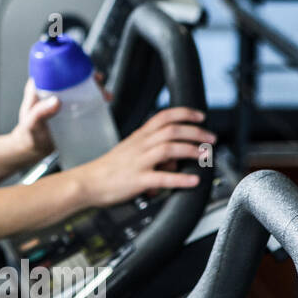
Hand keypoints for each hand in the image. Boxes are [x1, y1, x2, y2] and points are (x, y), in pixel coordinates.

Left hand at [11, 72, 111, 159]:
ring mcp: (63, 98)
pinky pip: (85, 99)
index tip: (84, 69)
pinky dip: (95, 99)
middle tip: (98, 83)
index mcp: (39, 86)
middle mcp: (52, 89)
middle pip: (73, 76)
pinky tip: (104, 102)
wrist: (34, 148)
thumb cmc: (29, 135)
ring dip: (95, 88)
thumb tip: (56, 101)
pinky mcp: (71, 108)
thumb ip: (40, 113)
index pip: (55, 69)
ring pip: (81, 87)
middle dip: (88, 76)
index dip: (71, 66)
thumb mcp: (32, 123)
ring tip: (105, 95)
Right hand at [74, 106, 215, 208]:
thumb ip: (154, 154)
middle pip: (172, 130)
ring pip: (169, 149)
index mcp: (138, 137)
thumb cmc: (108, 170)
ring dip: (191, 150)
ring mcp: (138, 162)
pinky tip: (193, 181)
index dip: (184, 114)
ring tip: (205, 156)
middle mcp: (140, 146)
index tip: (201, 117)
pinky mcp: (137, 180)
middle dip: (196, 132)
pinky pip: (162, 177)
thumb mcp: (131, 154)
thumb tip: (176, 163)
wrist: (87, 183)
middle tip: (211, 138)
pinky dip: (180, 179)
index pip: (163, 117)